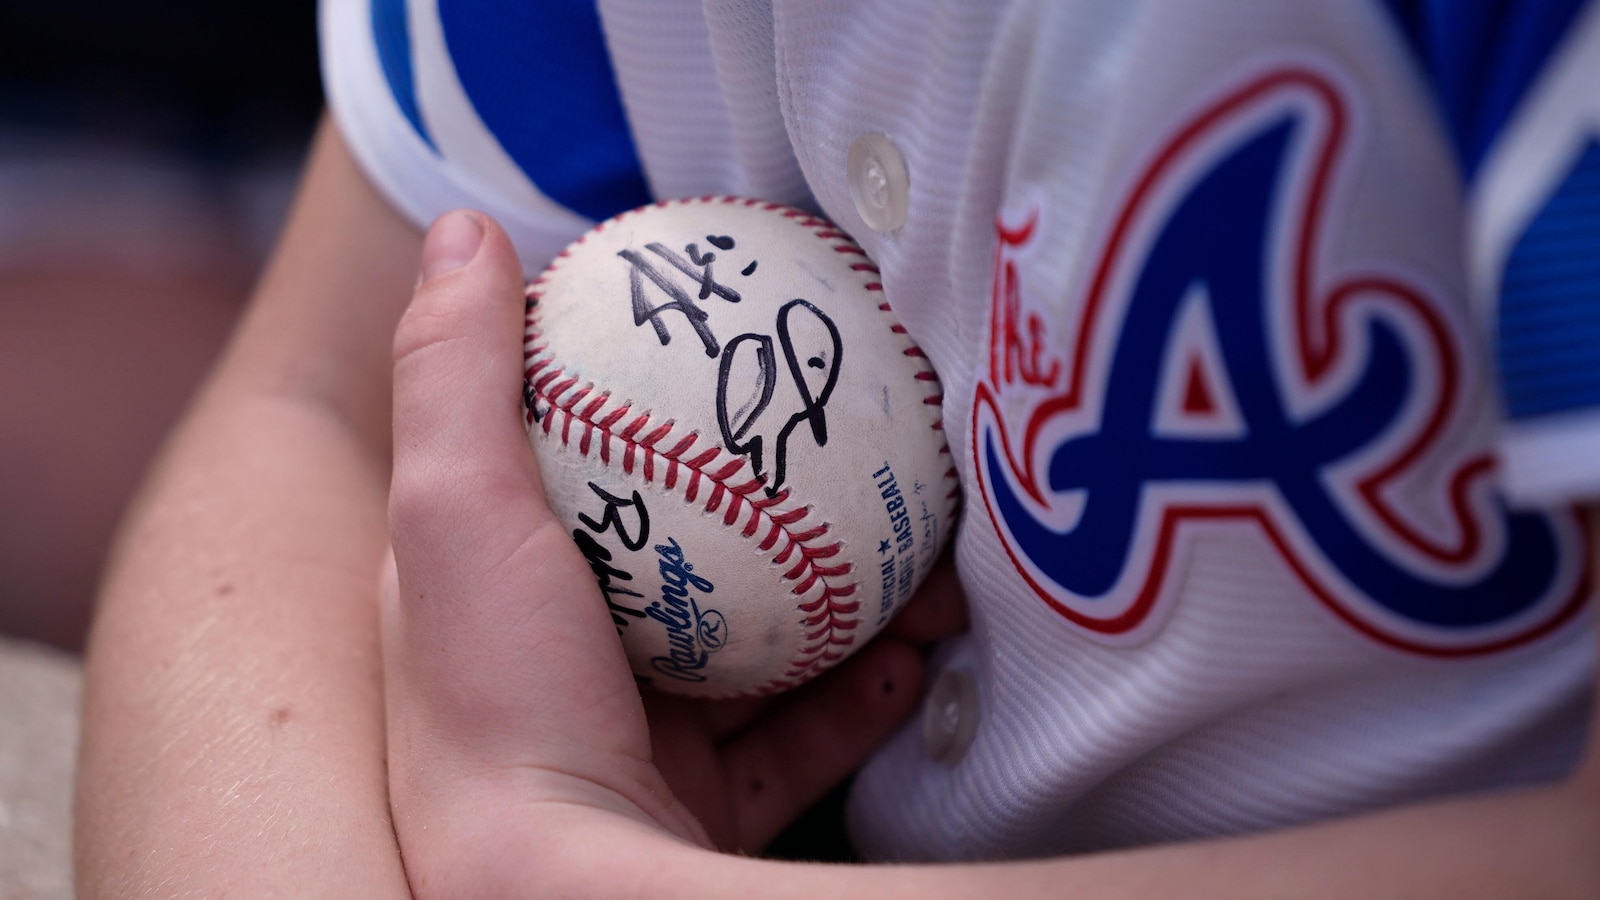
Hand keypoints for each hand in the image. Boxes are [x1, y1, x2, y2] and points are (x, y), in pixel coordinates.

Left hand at [381, 210, 964, 891]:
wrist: (552, 893)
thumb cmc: (497, 701)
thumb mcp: (457, 510)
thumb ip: (457, 373)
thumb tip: (470, 229)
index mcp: (501, 580)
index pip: (579, 458)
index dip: (649, 396)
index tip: (736, 345)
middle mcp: (564, 659)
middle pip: (690, 553)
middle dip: (780, 503)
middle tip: (858, 457)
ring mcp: (636, 738)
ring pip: (762, 644)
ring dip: (847, 598)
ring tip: (923, 558)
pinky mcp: (701, 812)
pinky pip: (802, 740)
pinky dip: (861, 696)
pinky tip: (913, 656)